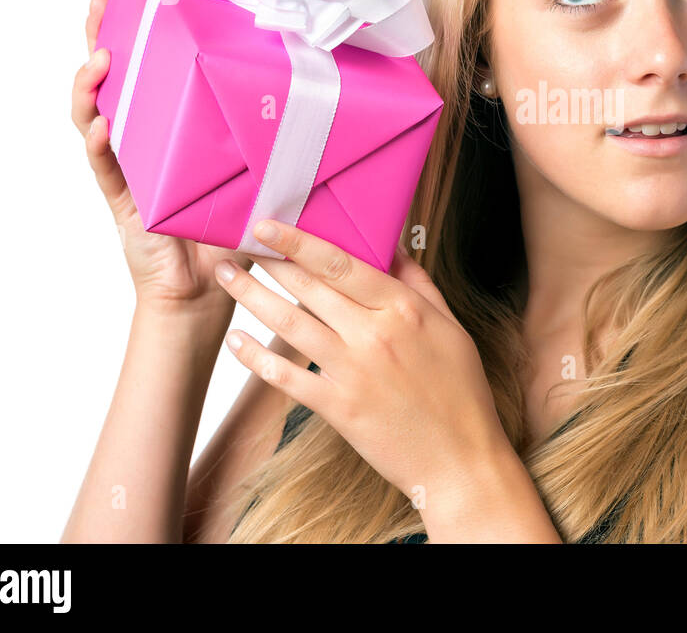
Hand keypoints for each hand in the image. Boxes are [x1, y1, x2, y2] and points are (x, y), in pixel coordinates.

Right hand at [72, 0, 254, 317]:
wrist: (208, 293)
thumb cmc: (234, 234)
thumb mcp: (256, 175)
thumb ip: (269, 143)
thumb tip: (318, 101)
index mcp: (173, 134)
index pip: (153, 76)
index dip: (142, 37)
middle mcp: (144, 147)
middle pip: (114, 85)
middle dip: (102, 41)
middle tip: (102, 4)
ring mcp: (127, 172)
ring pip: (97, 119)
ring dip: (93, 87)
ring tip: (100, 59)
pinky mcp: (124, 203)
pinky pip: (107, 170)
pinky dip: (104, 146)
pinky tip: (105, 124)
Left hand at [214, 218, 510, 503]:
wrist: (460, 461)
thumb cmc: (460, 393)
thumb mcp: (450, 327)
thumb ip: (418, 283)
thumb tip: (392, 243)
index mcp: (404, 309)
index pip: (341, 263)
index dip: (299, 241)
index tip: (270, 224)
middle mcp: (375, 335)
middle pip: (309, 287)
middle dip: (267, 261)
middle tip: (236, 242)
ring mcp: (354, 372)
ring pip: (289, 324)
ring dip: (251, 297)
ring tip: (226, 276)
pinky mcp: (338, 408)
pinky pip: (287, 377)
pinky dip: (256, 358)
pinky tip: (235, 341)